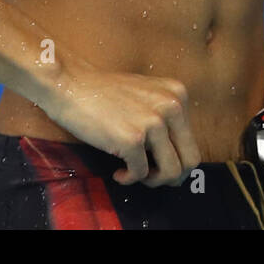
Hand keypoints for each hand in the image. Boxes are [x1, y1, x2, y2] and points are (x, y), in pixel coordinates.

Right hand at [38, 62, 202, 187]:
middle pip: (190, 161)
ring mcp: (153, 122)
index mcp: (178, 94)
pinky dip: (129, 178)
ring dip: (152, 180)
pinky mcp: (132, 139)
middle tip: (150, 175)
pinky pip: (140, 174)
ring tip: (134, 172)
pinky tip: (118, 170)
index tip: (156, 161)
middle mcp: (171, 105)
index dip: (176, 159)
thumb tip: (180, 163)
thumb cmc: (104, 93)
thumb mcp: (147, 95)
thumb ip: (166, 119)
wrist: (70, 84)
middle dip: (171, 176)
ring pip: (171, 172)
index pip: (192, 142)